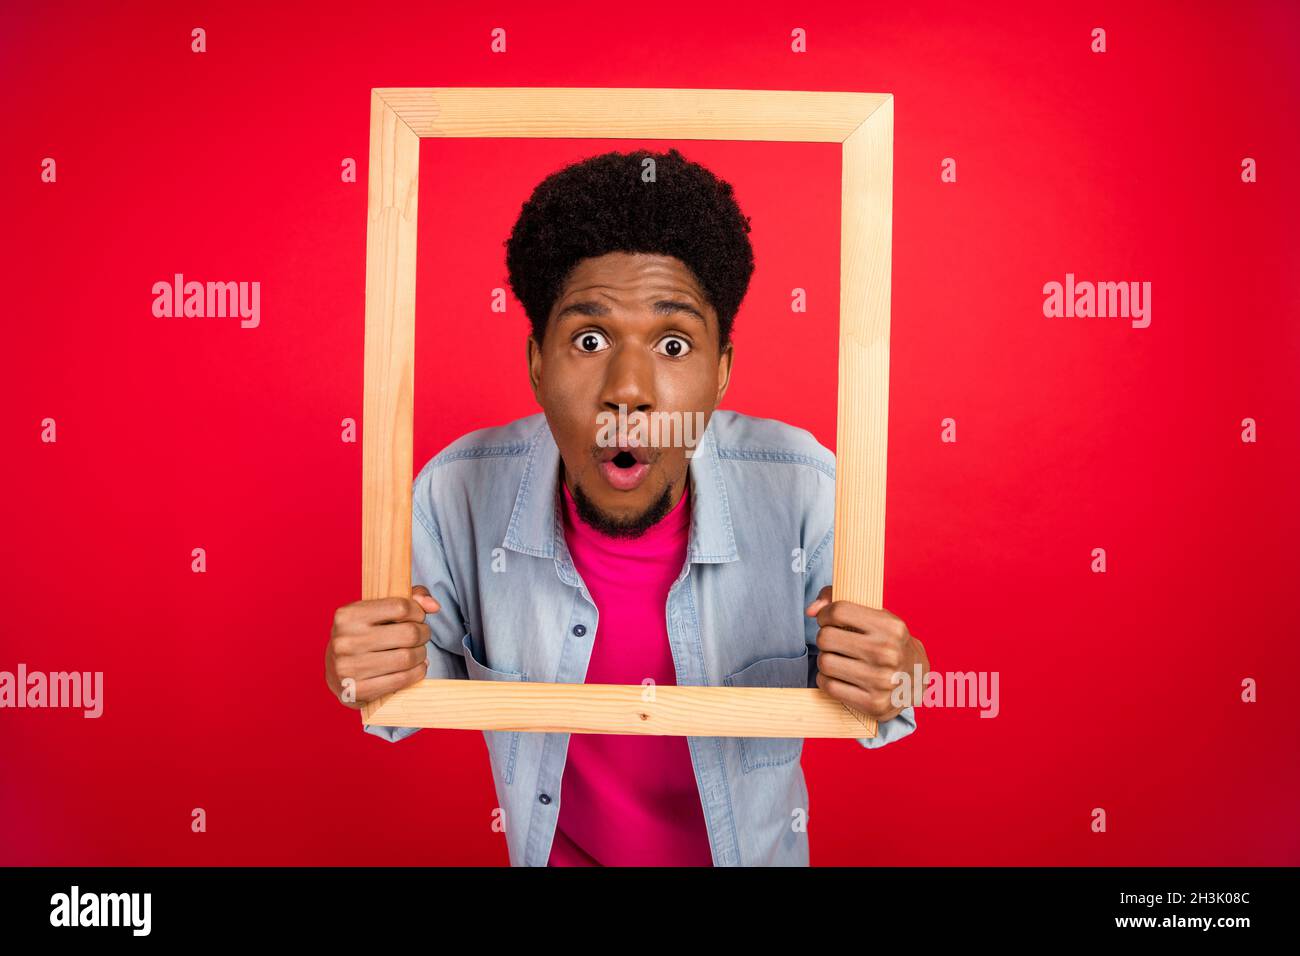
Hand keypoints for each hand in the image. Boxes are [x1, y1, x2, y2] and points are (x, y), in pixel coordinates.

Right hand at [325, 585, 439, 708]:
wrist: (335, 671)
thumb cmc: (363, 635)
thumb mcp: (378, 611)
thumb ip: (409, 599)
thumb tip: (433, 606)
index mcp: (348, 615)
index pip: (400, 607)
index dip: (418, 612)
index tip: (418, 617)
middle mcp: (345, 640)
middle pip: (408, 633)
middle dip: (424, 634)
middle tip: (422, 636)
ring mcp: (349, 667)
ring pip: (407, 658)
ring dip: (421, 654)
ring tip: (418, 652)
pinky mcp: (357, 690)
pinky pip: (401, 680)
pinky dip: (416, 673)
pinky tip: (415, 668)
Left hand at [805, 586, 928, 720]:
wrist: (916, 678)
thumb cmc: (888, 641)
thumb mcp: (875, 615)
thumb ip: (839, 602)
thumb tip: (811, 611)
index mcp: (891, 627)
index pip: (839, 611)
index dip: (825, 614)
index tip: (828, 620)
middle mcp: (887, 653)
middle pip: (826, 638)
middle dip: (824, 638)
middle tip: (834, 642)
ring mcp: (881, 681)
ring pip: (825, 663)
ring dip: (825, 660)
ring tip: (837, 659)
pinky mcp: (874, 704)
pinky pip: (829, 686)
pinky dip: (827, 680)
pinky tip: (838, 676)